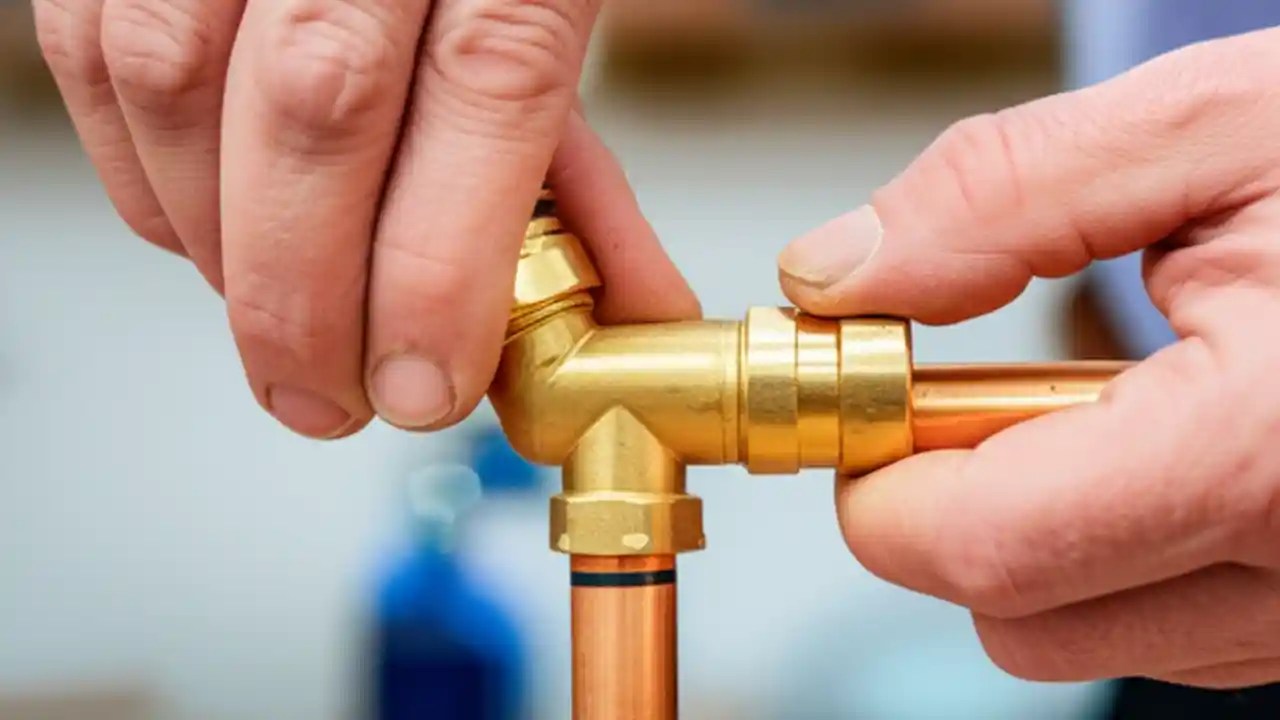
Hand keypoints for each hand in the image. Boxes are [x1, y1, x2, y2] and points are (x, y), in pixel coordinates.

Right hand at [33, 0, 697, 437]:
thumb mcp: (568, 27)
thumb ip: (585, 171)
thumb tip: (617, 318)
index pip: (487, 88)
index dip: (439, 272)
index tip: (421, 387)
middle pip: (316, 102)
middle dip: (307, 297)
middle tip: (326, 397)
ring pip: (179, 78)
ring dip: (217, 245)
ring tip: (275, 314)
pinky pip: (96, 49)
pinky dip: (144, 171)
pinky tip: (205, 226)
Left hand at [778, 28, 1279, 688]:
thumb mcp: (1209, 127)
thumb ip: (1002, 199)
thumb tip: (839, 276)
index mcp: (1267, 448)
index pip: (986, 550)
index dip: (884, 482)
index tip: (869, 403)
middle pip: (1016, 614)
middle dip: (953, 506)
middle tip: (970, 388)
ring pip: (1086, 633)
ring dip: (1040, 529)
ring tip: (1101, 398)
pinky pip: (1169, 623)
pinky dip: (1123, 546)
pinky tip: (1166, 442)